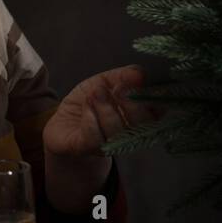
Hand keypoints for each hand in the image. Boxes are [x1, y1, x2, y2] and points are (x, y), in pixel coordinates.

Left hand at [42, 65, 158, 158]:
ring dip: (106, 107)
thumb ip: (122, 76)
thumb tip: (140, 73)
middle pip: (142, 122)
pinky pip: (94, 137)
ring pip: (117, 130)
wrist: (63, 124)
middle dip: (129, 102)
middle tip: (115, 88)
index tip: (137, 81)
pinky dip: (90, 118)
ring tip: (94, 94)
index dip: (150, 96)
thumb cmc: (89, 103)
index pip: (158, 109)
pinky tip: (86, 106)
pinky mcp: (86, 149)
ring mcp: (109, 144)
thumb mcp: (104, 81)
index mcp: (140, 115)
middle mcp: (129, 133)